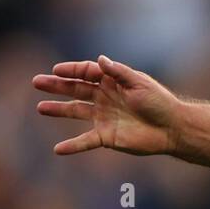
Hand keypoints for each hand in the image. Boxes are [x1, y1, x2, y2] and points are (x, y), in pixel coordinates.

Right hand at [33, 55, 180, 155]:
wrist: (172, 128)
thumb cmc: (159, 102)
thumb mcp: (140, 83)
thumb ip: (119, 72)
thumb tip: (100, 60)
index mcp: (113, 82)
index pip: (87, 72)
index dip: (72, 70)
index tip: (56, 70)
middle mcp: (105, 98)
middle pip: (76, 89)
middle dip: (57, 85)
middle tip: (37, 82)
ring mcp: (104, 117)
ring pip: (75, 111)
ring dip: (58, 110)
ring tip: (40, 108)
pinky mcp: (106, 136)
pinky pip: (85, 141)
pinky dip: (72, 145)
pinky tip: (58, 149)